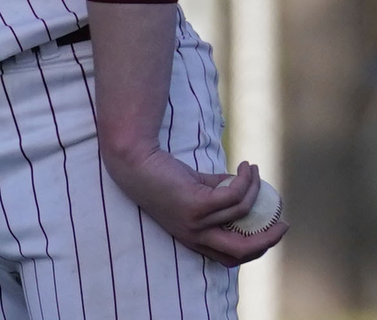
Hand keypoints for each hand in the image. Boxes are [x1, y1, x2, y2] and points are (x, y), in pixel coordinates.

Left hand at [103, 153, 287, 266]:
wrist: (134, 160)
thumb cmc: (162, 173)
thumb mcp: (195, 190)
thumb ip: (219, 194)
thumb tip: (248, 190)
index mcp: (192, 239)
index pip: (229, 258)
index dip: (254, 249)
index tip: (270, 233)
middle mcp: (194, 235)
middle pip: (242, 251)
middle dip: (268, 240)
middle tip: (282, 223)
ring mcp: (195, 222)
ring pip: (242, 212)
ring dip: (256, 191)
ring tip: (256, 173)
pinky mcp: (196, 204)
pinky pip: (234, 194)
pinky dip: (246, 180)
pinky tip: (247, 167)